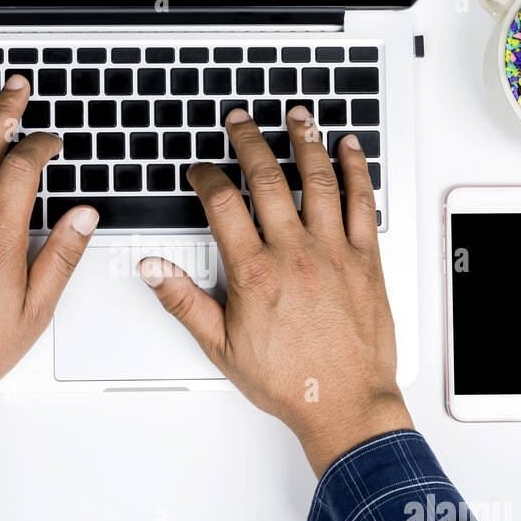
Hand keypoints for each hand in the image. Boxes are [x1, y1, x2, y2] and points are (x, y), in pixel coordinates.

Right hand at [139, 106, 411, 476]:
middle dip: (249, 142)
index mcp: (255, 273)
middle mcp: (295, 254)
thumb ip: (184, 301)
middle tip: (240, 120)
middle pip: (268, 179)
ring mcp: (334, 253)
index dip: (206, 178)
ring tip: (296, 116)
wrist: (344, 403)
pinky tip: (349, 149)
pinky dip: (356, 170)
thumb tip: (153, 270)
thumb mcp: (221, 347)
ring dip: (305, 141)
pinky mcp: (366, 260)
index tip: (201, 169)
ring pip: (318, 180)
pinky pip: (363, 202)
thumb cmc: (289, 381)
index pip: (222, 204)